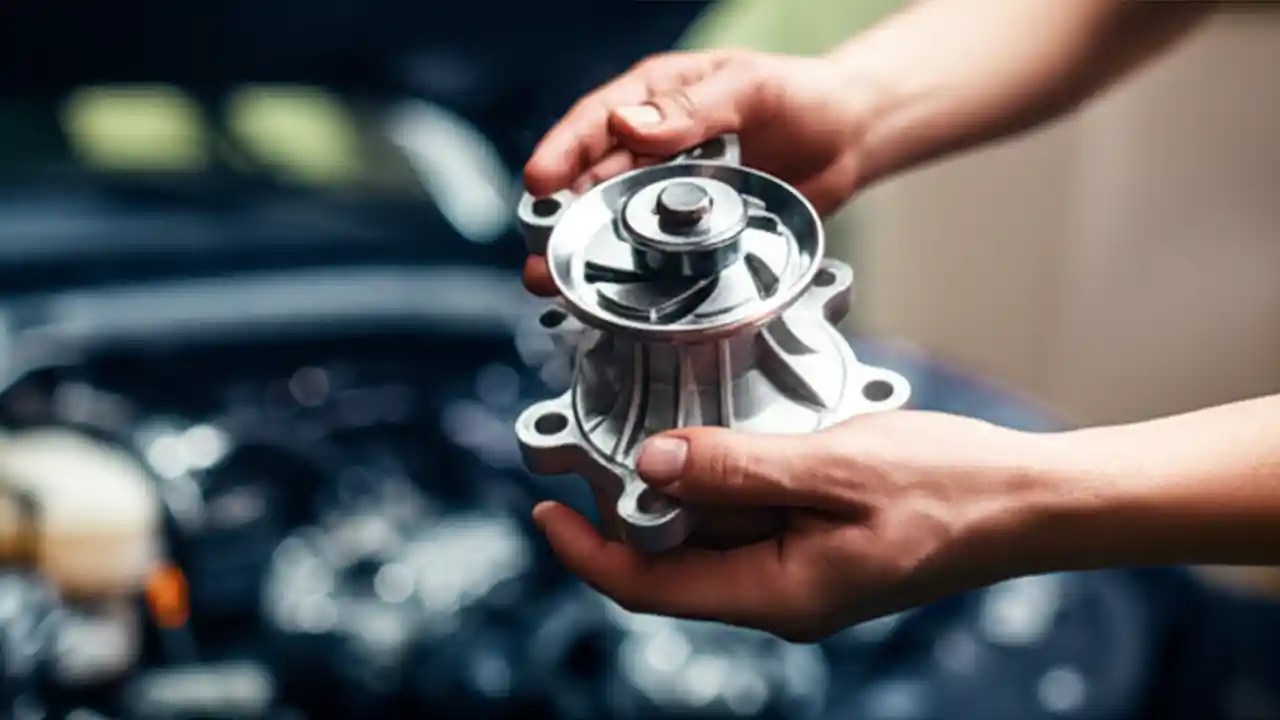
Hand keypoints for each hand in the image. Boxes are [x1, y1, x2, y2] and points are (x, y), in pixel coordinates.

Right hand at [522, 49, 877, 295]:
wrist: (851, 139)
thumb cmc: (805, 97)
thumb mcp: (751, 88)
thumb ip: (694, 107)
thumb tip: (631, 124)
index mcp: (658, 98)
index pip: (595, 122)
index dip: (562, 153)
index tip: (538, 183)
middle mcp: (654, 144)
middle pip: (591, 180)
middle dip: (560, 216)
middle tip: (541, 251)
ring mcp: (671, 188)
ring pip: (615, 219)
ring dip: (585, 250)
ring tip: (557, 282)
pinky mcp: (693, 228)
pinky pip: (653, 248)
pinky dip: (630, 267)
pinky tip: (611, 291)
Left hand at [532, 411, 1063, 641]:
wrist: (1028, 502)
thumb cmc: (949, 491)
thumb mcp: (833, 467)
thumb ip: (737, 469)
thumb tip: (654, 462)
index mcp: (776, 594)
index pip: (650, 588)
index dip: (588, 551)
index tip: (546, 509)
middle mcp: (779, 595)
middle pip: (674, 557)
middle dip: (635, 502)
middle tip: (611, 435)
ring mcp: (800, 573)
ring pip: (711, 533)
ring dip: (685, 484)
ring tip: (677, 426)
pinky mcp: (818, 546)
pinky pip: (751, 516)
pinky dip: (729, 479)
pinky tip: (737, 437)